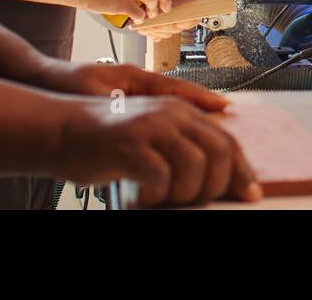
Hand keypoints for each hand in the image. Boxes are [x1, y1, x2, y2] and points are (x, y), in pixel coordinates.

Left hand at [39, 62, 228, 112]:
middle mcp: (137, 82)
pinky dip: (172, 119)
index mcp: (132, 76)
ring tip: (214, 125)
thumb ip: (114, 103)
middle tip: (228, 116)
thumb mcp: (90, 93)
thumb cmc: (62, 84)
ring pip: (169, 103)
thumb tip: (134, 113)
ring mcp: (132, 90)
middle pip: (178, 95)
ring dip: (190, 113)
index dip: (200, 98)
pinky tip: (181, 132)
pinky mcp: (124, 101)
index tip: (224, 107)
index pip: (174, 88)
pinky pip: (156, 110)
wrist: (40, 78)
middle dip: (203, 105)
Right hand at [54, 96, 261, 205]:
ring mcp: (151, 126)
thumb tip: (218, 175)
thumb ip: (183, 144)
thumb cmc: (107, 139)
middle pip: (219, 152)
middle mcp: (171, 113)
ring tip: (167, 198)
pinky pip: (161, 177)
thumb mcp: (153, 134)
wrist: (61, 130)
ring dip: (186, 193)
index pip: (227, 140)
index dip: (241, 170)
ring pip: (195, 166)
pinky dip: (156, 194)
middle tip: (203, 202)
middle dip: (218, 185)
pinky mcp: (130, 144)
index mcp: (181, 110)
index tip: (250, 193)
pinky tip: (142, 195)